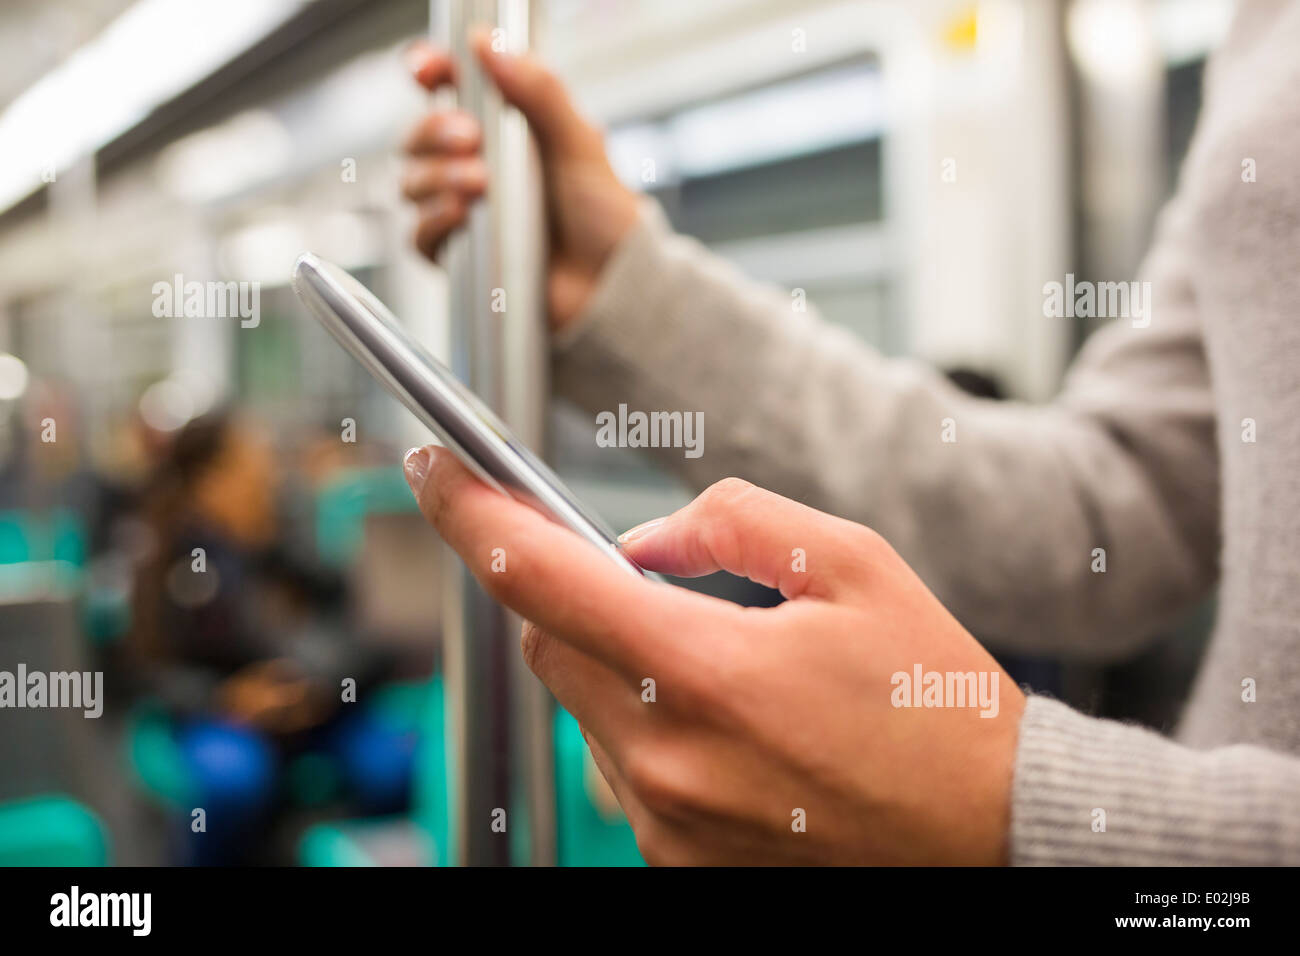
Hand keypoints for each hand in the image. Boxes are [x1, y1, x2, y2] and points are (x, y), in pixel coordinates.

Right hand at [402, 31, 640, 331]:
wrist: (612, 286)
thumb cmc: (605, 218)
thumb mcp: (580, 145)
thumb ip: (539, 93)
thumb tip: (489, 45)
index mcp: (502, 130)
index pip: (447, 90)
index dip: (429, 72)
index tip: (430, 69)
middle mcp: (476, 167)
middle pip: (416, 136)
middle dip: (433, 131)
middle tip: (471, 139)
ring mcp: (463, 212)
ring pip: (412, 183)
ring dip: (437, 177)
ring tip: (480, 185)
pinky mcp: (459, 257)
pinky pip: (418, 235)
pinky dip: (433, 221)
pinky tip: (463, 216)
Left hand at [403, 445, 1024, 864]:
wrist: (991, 833)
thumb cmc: (935, 703)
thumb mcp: (854, 566)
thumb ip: (733, 524)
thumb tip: (642, 539)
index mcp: (706, 672)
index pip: (542, 577)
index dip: (473, 514)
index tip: (436, 472)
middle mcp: (668, 759)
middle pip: (549, 642)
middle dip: (579, 595)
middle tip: (651, 582)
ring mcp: (666, 821)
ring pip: (581, 705)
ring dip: (619, 665)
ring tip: (728, 671)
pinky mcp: (675, 860)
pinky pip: (619, 767)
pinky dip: (646, 726)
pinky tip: (731, 727)